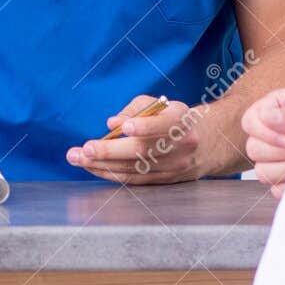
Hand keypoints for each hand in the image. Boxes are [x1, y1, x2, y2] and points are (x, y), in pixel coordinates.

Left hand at [66, 94, 200, 183]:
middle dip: (110, 151)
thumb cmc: (174, 118)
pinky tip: (91, 167)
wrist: (208, 144)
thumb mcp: (162, 104)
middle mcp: (180, 147)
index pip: (164, 125)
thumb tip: (112, 124)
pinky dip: (110, 174)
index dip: (145, 126)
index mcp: (182, 122)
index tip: (124, 126)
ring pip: (134, 169)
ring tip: (76, 157)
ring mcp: (173, 167)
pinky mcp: (164, 180)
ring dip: (102, 165)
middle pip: (143, 152)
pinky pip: (134, 180)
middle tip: (84, 149)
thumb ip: (136, 109)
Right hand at [241, 87, 284, 197]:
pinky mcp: (281, 180)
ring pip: (262, 172)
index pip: (250, 122)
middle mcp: (268, 134)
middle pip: (253, 149)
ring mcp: (273, 159)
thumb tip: (268, 118)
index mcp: (272, 110)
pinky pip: (276, 190)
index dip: (268, 134)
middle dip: (281, 152)